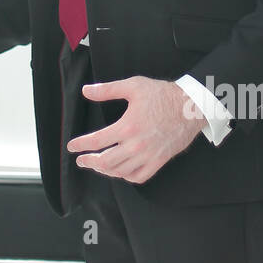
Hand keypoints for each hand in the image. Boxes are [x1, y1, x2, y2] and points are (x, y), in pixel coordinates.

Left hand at [66, 77, 205, 184]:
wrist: (191, 107)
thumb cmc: (163, 95)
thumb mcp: (133, 86)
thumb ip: (107, 89)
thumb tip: (86, 91)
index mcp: (127, 126)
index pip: (97, 141)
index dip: (81, 145)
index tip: (72, 147)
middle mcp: (136, 145)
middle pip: (105, 161)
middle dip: (89, 162)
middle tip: (81, 160)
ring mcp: (148, 155)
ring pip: (120, 172)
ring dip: (105, 170)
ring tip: (97, 165)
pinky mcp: (159, 161)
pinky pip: (139, 177)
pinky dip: (126, 177)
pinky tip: (120, 171)